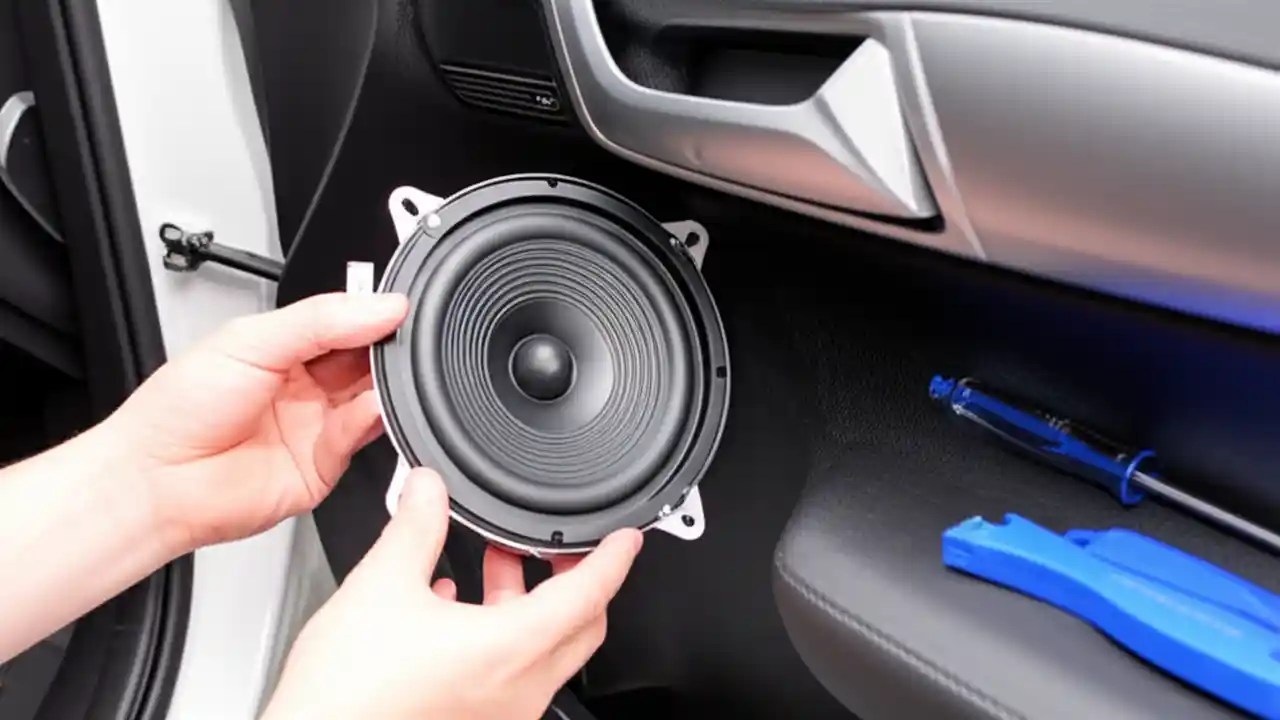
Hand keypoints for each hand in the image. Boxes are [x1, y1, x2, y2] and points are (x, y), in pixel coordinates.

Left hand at [105, 292, 408, 549]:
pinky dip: (372, 420)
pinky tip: (370, 407)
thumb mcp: (250, 341)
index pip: (347, 323)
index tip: (399, 310)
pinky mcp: (326, 466)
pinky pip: (362, 437)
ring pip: (372, 398)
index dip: (373, 315)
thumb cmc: (179, 411)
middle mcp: (306, 387)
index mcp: (286, 348)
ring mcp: (317, 425)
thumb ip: (321, 321)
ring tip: (385, 374)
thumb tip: (381, 305)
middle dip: (386, 350)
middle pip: (366, 360)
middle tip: (398, 341)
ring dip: (385, 386)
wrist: (157, 479)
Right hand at [262, 469, 642, 719]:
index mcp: (510, 651)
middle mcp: (516, 691)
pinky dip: (502, 637)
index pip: (590, 595)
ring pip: (544, 651)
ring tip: (500, 565)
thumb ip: (415, 527)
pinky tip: (458, 611)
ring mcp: (499, 716)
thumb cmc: (345, 696)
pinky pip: (511, 676)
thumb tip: (429, 489)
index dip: (614, 559)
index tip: (627, 539)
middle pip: (580, 628)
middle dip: (577, 580)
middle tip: (560, 547)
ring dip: (531, 604)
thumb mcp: (380, 587)